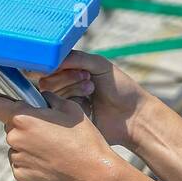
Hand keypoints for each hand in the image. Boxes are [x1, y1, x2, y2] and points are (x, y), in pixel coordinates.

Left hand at [0, 94, 123, 180]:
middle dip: (25, 128)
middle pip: (10, 128)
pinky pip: (22, 165)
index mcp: (24, 119)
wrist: (97, 177)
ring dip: (29, 148)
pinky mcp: (22, 177)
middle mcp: (15, 139)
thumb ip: (49, 100)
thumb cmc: (87, 143)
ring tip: (54, 153)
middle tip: (49, 134)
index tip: (13, 108)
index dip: (4, 104)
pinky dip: (33, 164)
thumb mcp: (72, 110)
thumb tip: (40, 98)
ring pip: (17, 147)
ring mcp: (18, 160)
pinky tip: (52, 165)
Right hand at [31, 52, 151, 149]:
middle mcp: (65, 88)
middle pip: (46, 82)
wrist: (135, 116)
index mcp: (70, 73)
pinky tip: (90, 106)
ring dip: (73, 89)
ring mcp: (67, 106)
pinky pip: (60, 113)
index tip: (78, 69)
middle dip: (67, 79)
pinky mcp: (70, 122)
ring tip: (92, 90)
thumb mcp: (100, 65)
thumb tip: (51, 58)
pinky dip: (74, 106)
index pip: (48, 66)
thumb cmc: (121, 88)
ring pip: (51, 96)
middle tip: (89, 80)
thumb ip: (76, 57)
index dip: (57, 66)